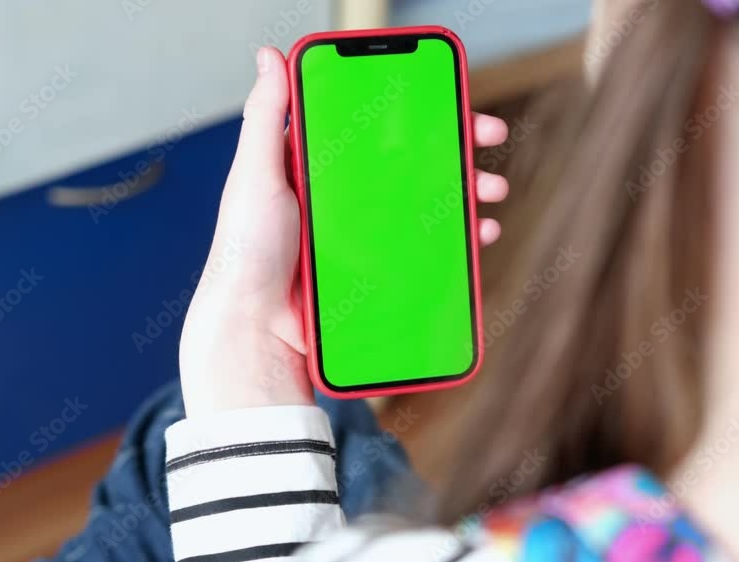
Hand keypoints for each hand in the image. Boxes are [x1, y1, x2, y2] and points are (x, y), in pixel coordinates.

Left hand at [179, 46, 510, 415]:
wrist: (258, 327)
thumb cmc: (246, 251)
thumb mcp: (254, 175)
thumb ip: (265, 118)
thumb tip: (268, 57)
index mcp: (322, 168)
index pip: (378, 128)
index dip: (416, 112)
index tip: (450, 100)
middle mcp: (349, 197)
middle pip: (414, 163)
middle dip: (457, 149)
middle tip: (488, 139)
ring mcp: (368, 235)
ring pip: (429, 204)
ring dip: (467, 193)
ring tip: (491, 192)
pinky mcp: (381, 270)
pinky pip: (428, 250)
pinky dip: (458, 240)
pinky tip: (477, 236)